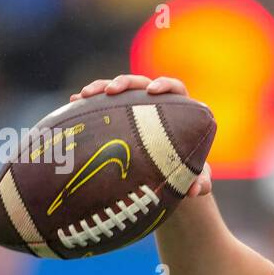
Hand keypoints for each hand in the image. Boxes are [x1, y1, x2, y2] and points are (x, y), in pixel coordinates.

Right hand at [68, 73, 211, 197]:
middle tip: (110, 91)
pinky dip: (89, 103)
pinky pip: (102, 103)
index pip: (175, 88)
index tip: (154, 91)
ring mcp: (135, 107)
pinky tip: (72, 105)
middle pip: (140, 84)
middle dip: (124, 83)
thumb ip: (200, 182)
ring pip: (118, 90)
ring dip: (100, 88)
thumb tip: (195, 191)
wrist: (167, 174)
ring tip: (82, 95)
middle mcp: (157, 104)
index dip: (165, 85)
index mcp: (180, 111)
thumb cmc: (185, 172)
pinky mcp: (119, 114)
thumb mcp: (193, 177)